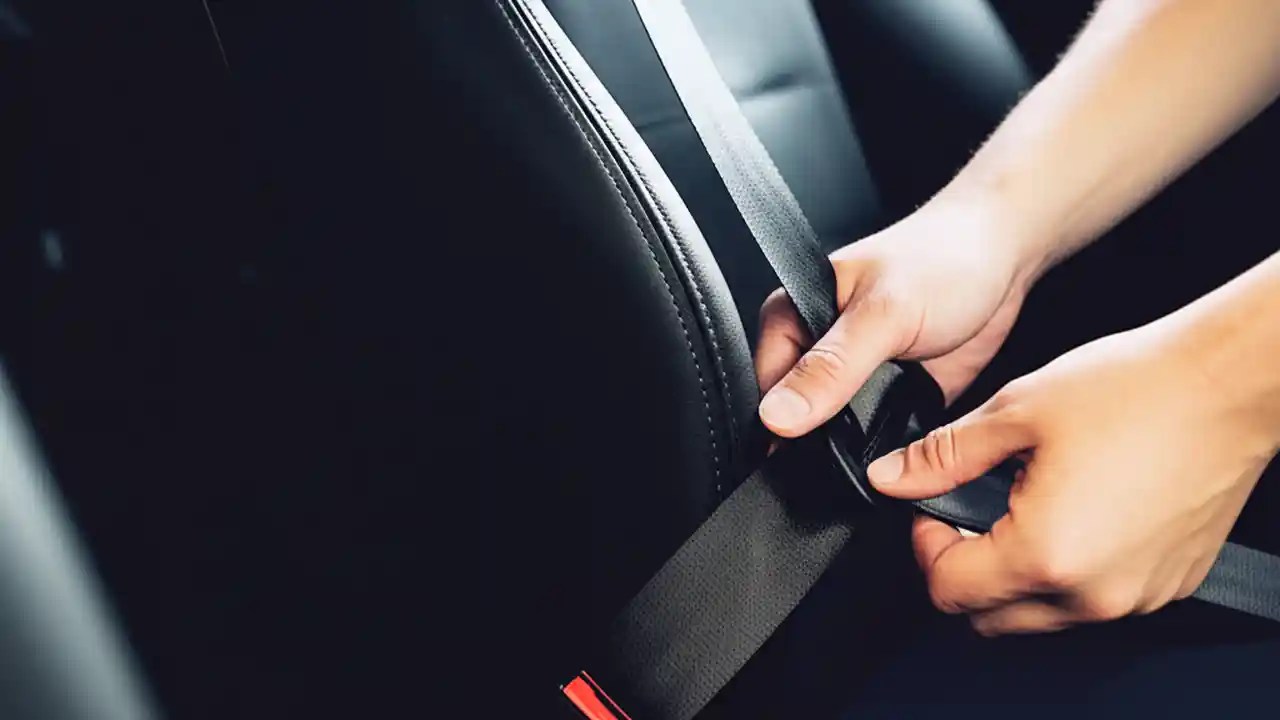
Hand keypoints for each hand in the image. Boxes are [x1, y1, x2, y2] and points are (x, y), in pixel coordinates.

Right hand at [757, 201, 1031, 436]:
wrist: (1005, 256)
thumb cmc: (942, 257)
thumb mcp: (883, 314)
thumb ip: (831, 367)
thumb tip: (779, 415)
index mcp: (792, 318)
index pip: (767, 390)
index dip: (783, 425)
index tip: (806, 449)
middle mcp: (817, 349)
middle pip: (800, 420)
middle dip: (826, 441)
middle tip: (860, 436)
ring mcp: (853, 377)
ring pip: (838, 436)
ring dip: (862, 447)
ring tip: (891, 428)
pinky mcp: (890, 397)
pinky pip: (879, 440)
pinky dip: (893, 447)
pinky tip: (909, 439)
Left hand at [867, 320, 1279, 635]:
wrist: (1231, 383)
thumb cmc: (1137, 390)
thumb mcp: (1016, 413)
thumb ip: (943, 456)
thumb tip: (893, 476)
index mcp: (1045, 555)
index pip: (947, 590)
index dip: (925, 546)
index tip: (931, 509)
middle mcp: (1092, 593)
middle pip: (988, 616)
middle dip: (961, 570)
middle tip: (966, 511)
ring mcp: (1135, 595)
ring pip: (1039, 615)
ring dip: (1012, 575)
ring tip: (1022, 504)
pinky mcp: (1166, 585)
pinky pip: (1093, 600)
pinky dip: (1065, 571)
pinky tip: (1071, 512)